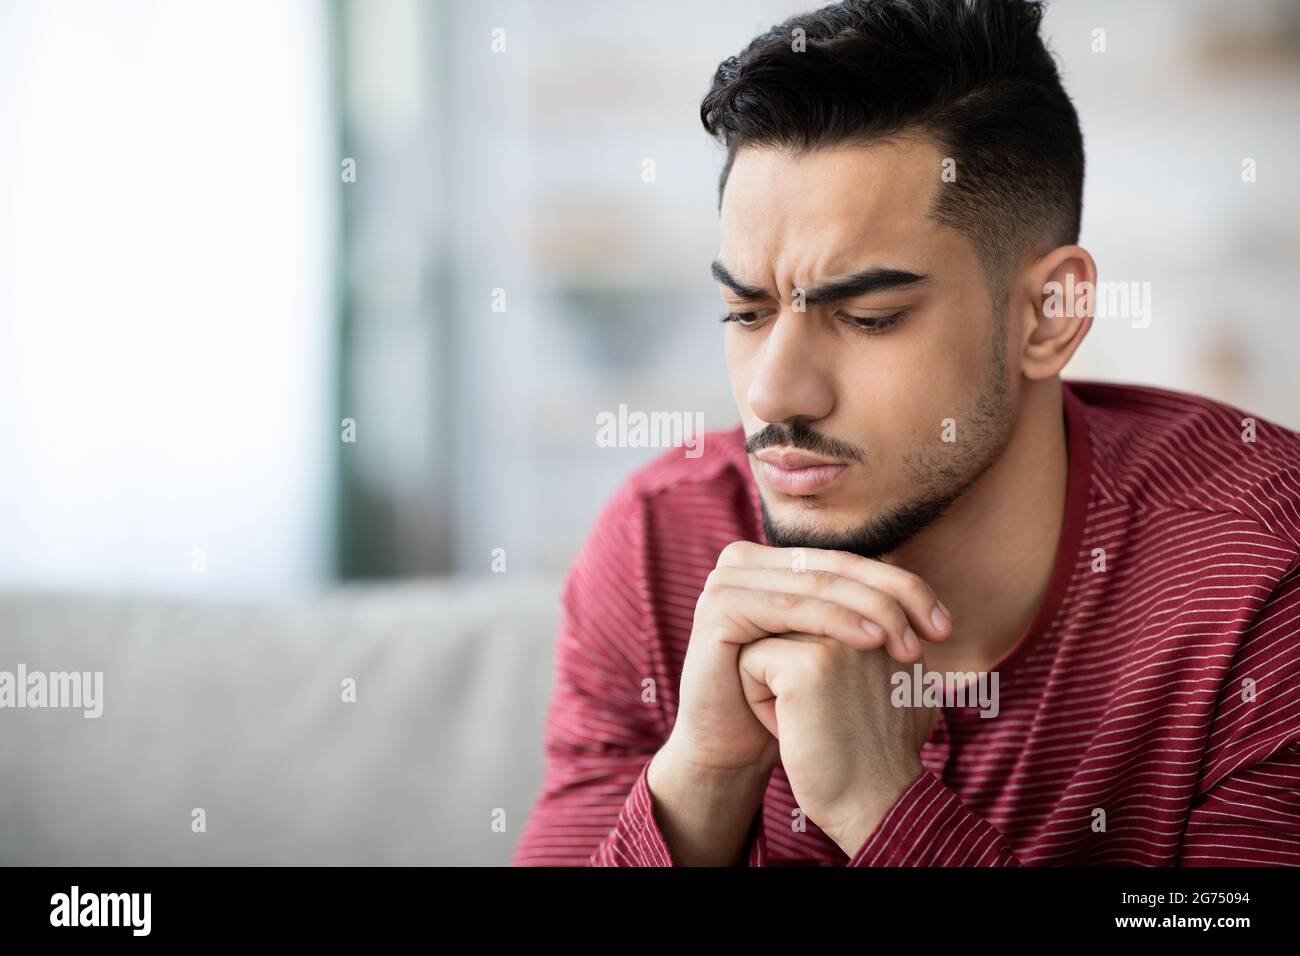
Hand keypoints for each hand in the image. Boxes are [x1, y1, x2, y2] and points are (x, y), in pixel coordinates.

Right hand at [665, 540, 952, 775]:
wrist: (731, 747)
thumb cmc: (786, 702)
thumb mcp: (827, 651)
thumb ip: (862, 615)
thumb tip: (928, 599)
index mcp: (772, 561)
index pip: (848, 563)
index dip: (903, 587)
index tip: (947, 625)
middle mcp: (744, 560)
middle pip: (835, 568)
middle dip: (895, 598)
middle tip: (939, 632)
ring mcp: (725, 579)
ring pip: (816, 585)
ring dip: (873, 610)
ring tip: (910, 643)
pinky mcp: (717, 607)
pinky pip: (788, 607)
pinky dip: (834, 621)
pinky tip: (871, 643)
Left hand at [737, 632, 938, 856]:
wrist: (874, 805)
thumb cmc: (873, 750)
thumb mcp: (888, 682)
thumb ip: (870, 641)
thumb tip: (844, 618)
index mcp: (889, 618)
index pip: (810, 613)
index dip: (811, 664)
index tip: (845, 707)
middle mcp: (868, 619)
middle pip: (785, 620)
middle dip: (788, 668)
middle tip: (826, 716)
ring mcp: (840, 638)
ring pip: (764, 637)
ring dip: (772, 682)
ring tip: (810, 719)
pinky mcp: (809, 664)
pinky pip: (749, 660)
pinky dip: (758, 700)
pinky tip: (793, 728)